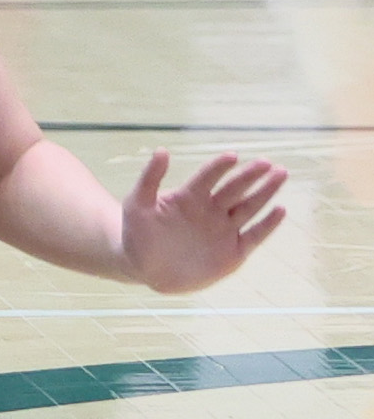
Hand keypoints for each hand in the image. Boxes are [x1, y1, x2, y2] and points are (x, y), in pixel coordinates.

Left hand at [122, 149, 286, 292]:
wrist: (144, 268)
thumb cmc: (138, 233)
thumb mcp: (138, 204)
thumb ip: (149, 178)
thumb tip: (161, 150)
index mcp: (189, 196)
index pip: (208, 177)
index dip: (219, 166)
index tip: (232, 155)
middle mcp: (210, 209)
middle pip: (234, 189)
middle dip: (251, 175)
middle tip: (268, 163)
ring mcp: (224, 229)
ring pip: (249, 207)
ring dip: (265, 192)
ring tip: (281, 174)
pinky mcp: (234, 251)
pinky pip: (254, 235)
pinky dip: (267, 224)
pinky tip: (280, 210)